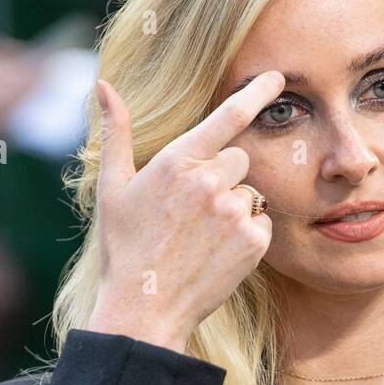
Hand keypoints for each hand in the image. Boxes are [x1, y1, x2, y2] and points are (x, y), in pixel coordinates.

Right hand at [85, 70, 283, 352]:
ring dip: (233, 206)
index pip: (230, 115)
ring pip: (250, 191)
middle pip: (239, 158)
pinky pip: (261, 222)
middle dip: (223, 175)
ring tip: (201, 235)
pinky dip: (246, 234)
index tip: (278, 77)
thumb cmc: (124, 248)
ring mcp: (234, 213)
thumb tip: (105, 85)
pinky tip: (217, 251)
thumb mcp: (114, 187)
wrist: (145, 307)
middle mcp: (209, 182)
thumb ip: (117, 133)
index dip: (258, 92)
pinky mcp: (253, 242)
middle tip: (193, 208)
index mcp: (177, 162)